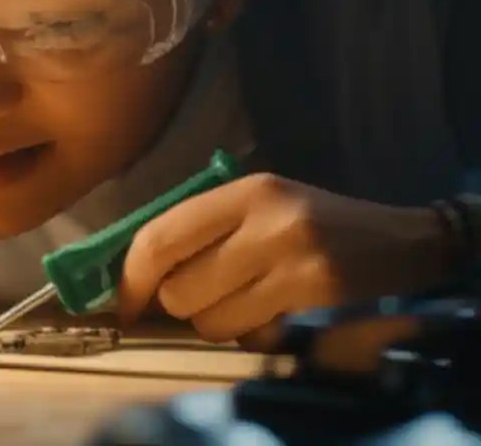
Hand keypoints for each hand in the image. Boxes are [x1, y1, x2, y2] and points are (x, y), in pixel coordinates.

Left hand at [116, 173, 448, 350]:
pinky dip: (249, 335)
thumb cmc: (315, 223)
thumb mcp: (260, 205)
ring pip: (211, 319)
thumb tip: (136, 272)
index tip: (123, 303)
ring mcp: (291, 259)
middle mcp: (264, 221)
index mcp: (244, 191)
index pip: (161, 237)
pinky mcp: (314, 295)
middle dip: (178, 306)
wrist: (402, 240)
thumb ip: (202, 229)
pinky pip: (251, 334)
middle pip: (180, 288)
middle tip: (198, 300)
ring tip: (242, 304)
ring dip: (215, 323)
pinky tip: (273, 315)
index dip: (131, 277)